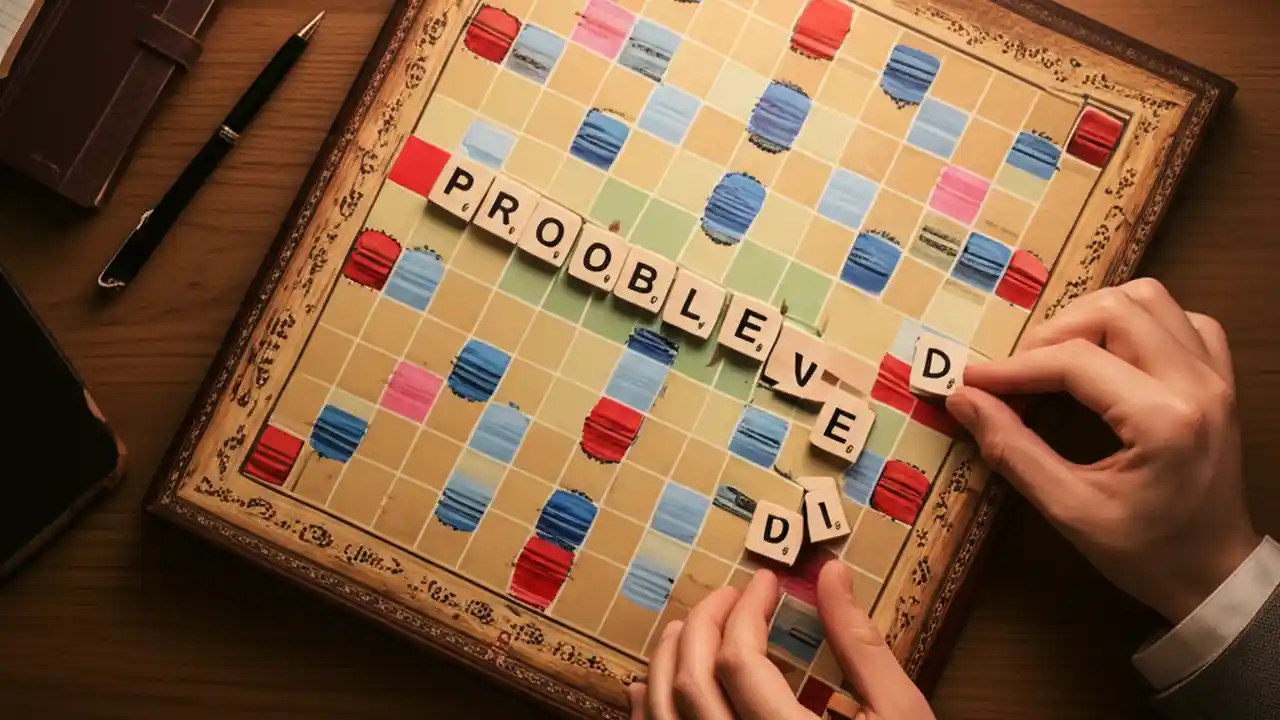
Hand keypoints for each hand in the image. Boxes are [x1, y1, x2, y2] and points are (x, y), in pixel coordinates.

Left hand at [629, 563, 933, 719]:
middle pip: (693, 682)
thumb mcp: (897, 712)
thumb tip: (830, 574)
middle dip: (705, 624)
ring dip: (669, 661)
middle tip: (730, 596)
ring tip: (688, 628)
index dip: (746, 609)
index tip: (765, 583)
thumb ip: (859, 643)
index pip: (739, 660)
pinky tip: (655, 683)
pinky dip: (652, 708)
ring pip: (666, 715)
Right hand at [946, 278, 1258, 622]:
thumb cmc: (1147, 553)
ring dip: (1092, 317)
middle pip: (1113, 310)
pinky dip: (1136, 322)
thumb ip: (1014, 450)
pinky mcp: (1220, 376)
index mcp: (1165, 420)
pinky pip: (1179, 317)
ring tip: (1058, 358)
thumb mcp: (1071, 510)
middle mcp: (1197, 383)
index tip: (972, 381)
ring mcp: (1215, 375)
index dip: (1014, 368)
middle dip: (1051, 334)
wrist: (1216, 575)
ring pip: (1147, 299)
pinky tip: (1110, 355)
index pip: (1075, 362)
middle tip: (1018, 375)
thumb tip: (963, 400)